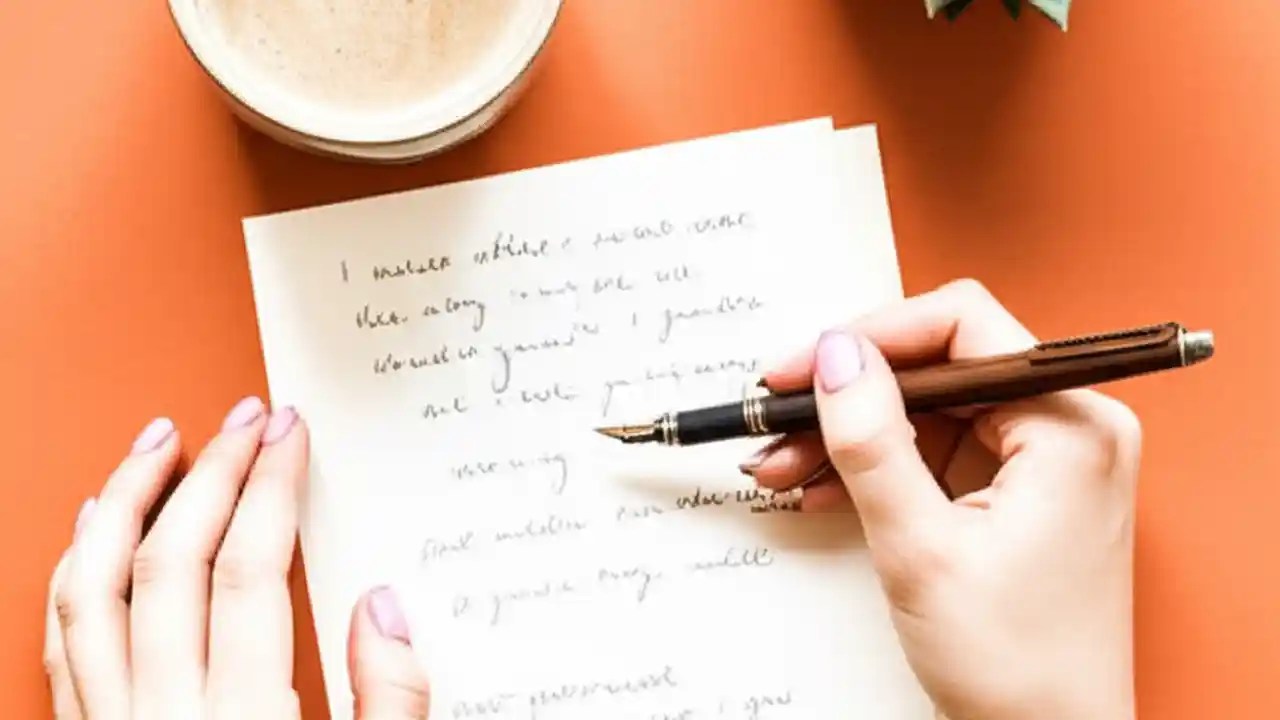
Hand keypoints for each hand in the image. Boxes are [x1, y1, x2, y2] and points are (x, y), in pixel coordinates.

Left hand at [43, 398, 430, 718]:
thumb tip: (384, 610)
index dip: (270, 488)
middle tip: (242, 420)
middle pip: (171, 564)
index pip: (249, 572)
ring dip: (127, 502)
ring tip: (158, 445)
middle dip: (211, 474)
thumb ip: (389, 701)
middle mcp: (163, 714)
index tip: (287, 436)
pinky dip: (77, 572)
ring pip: (97, 589)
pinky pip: (61, 640)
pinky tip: (97, 528)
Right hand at [747, 280, 1138, 719]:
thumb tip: (835, 354)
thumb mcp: (921, 548)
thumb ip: (872, 442)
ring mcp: (1047, 461)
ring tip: (782, 466)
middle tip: (777, 420)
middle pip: (938, 368)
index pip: (962, 326)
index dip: (869, 336)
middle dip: (848, 397)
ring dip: (850, 435)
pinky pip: (938, 452)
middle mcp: (1070, 428)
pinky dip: (878, 467)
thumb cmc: (1014, 667)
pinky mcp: (1021, 491)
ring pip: (928, 411)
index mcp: (1071, 427)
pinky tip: (822, 488)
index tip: (802, 368)